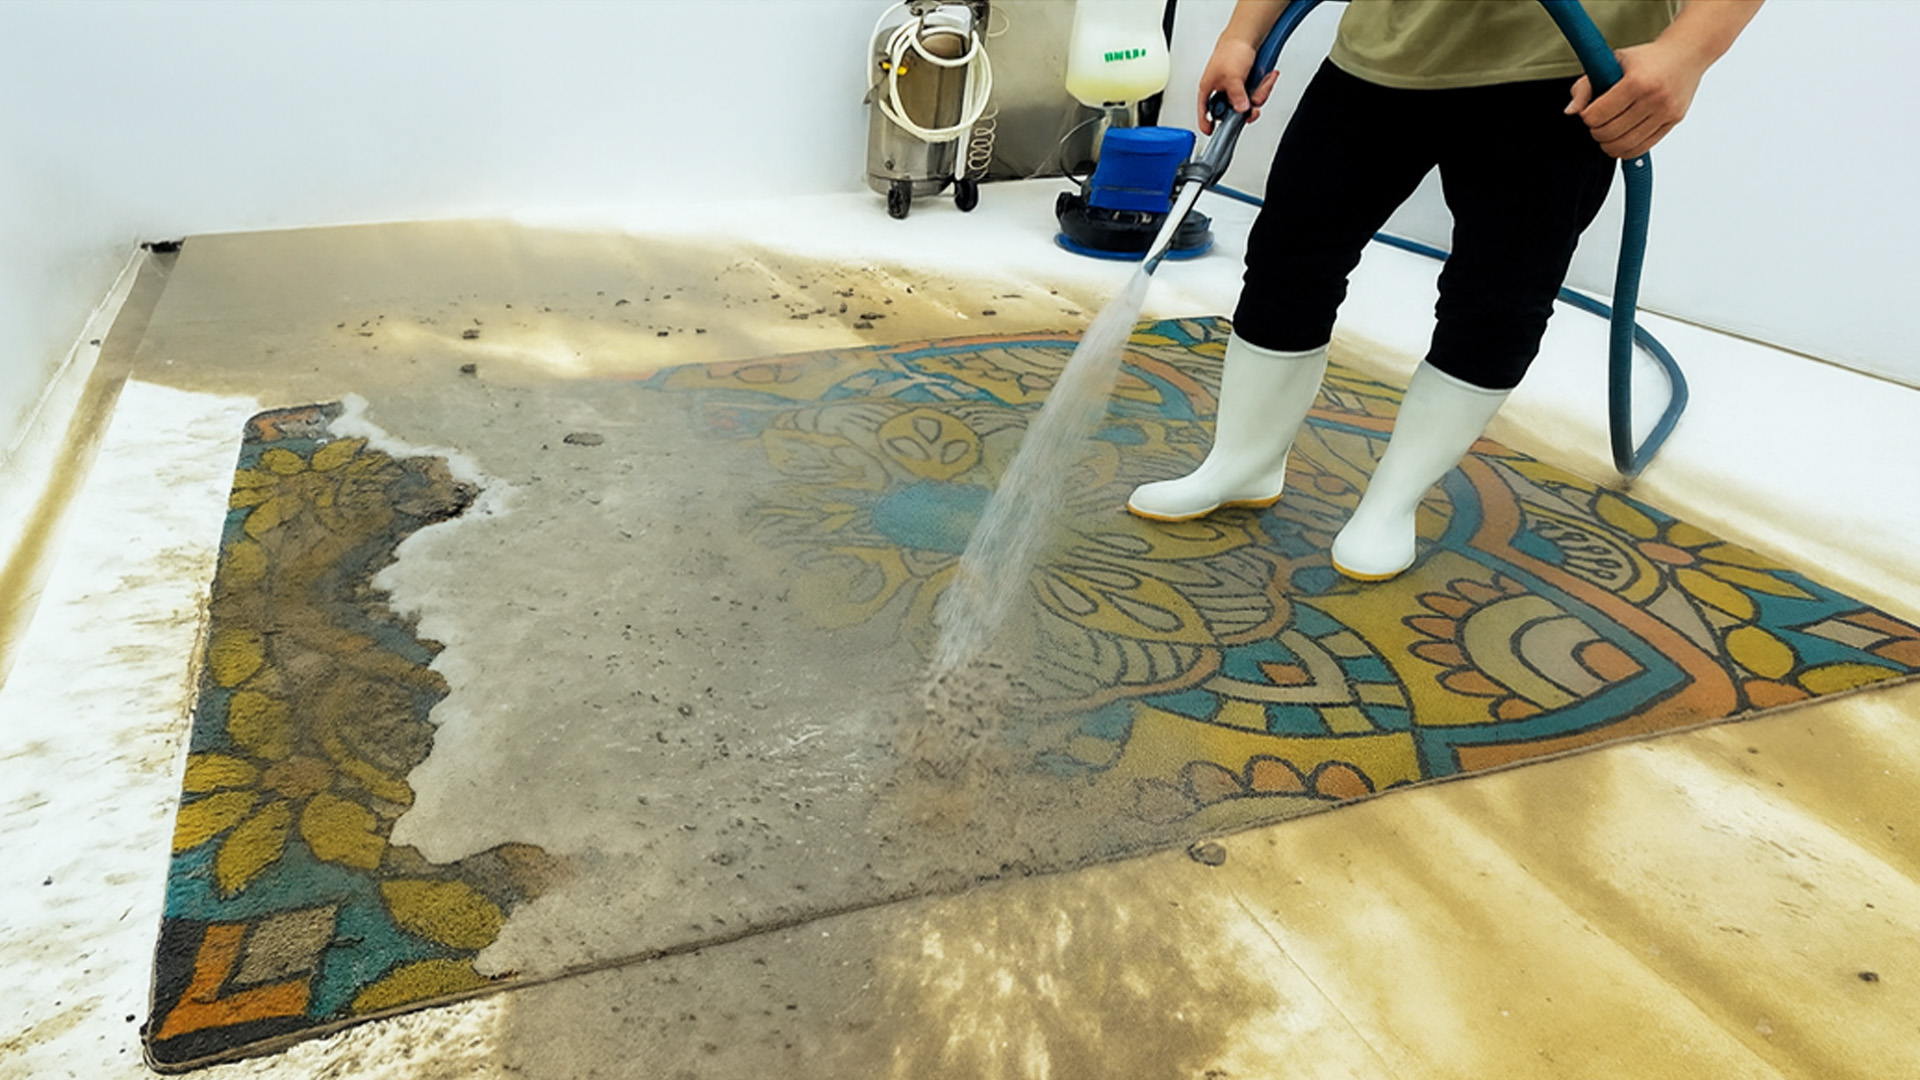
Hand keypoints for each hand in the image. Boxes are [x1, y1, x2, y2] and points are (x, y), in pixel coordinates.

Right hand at [1197, 40, 1279, 134]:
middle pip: (1232, 111)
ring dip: (1260, 94)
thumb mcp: (1232, 77)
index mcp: (1209, 89)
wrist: (1247, 35)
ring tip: (1264, 82)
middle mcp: (1222, 91)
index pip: (1204, 111)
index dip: (1207, 123)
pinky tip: (1268, 77)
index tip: (1211, 132)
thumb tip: (1241, 111)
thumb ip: (1236, 97)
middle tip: (1252, 108)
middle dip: (1246, 109)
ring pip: (1248, 103)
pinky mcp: (1247, 84)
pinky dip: (1264, 86)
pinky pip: (1257, 94)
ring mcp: (1236, 88)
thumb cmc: (1231, 50)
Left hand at [1565, 37, 1708, 158]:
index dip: (1586, 117)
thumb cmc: (1648, 57)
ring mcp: (1666, 112)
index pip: (1597, 116)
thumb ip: (1586, 85)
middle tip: (1597, 123)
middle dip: (1596, 131)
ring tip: (1607, 132)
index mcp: (1636, 81)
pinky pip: (1643, 148)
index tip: (1589, 111)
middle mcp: (1654, 98)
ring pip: (1625, 145)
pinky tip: (1621, 139)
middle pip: (1609, 133)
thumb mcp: (1613, 61)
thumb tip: (1571, 111)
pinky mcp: (1673, 121)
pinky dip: (1626, 150)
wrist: (1687, 52)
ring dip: (1608, 144)